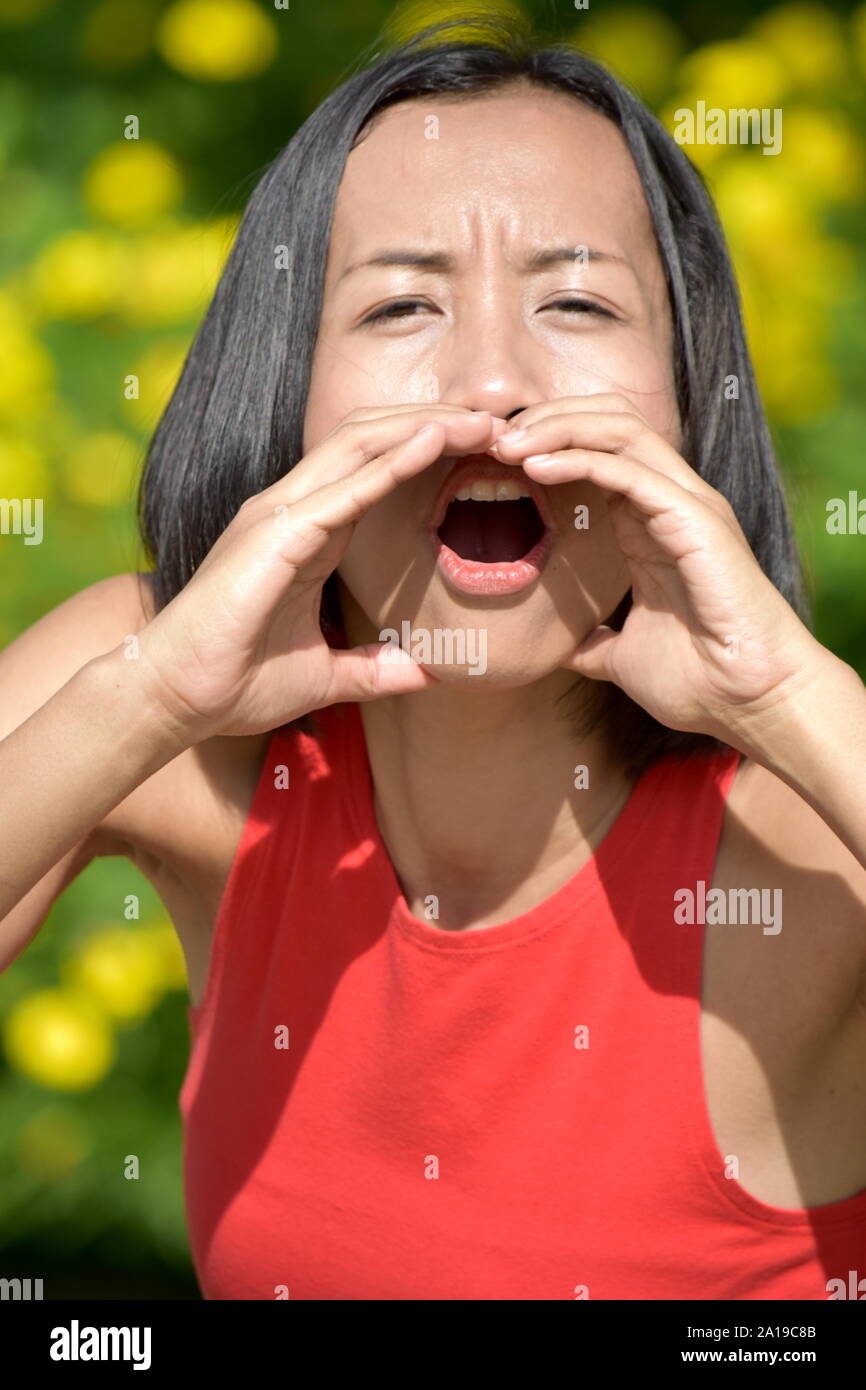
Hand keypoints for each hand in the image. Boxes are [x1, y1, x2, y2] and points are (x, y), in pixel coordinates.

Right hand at [135, 405, 502, 741]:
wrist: (176, 700)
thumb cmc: (235, 684)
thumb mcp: (324, 675)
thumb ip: (373, 670)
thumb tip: (427, 675)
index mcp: (308, 533)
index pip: (376, 468)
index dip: (431, 450)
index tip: (487, 451)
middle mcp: (294, 509)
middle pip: (375, 440)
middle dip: (438, 422)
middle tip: (499, 420)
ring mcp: (281, 514)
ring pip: (362, 445)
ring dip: (426, 427)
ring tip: (482, 420)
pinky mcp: (275, 534)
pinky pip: (344, 488)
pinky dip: (393, 461)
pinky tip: (436, 443)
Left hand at [493, 393, 823, 748]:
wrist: (746, 704)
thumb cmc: (696, 682)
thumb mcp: (620, 656)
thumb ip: (590, 642)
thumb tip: (556, 651)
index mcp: (652, 523)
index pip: (599, 450)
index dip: (546, 442)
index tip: (492, 460)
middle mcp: (672, 501)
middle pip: (607, 421)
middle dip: (546, 419)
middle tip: (491, 439)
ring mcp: (687, 504)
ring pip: (620, 429)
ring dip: (557, 427)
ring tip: (507, 444)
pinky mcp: (695, 518)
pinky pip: (630, 469)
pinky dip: (579, 458)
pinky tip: (536, 467)